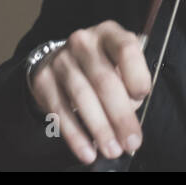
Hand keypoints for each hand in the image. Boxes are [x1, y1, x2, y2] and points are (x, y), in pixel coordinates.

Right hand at [27, 20, 151, 164]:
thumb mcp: (120, 65)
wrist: (62, 62)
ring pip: (82, 97)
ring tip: (113, 150)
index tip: (142, 97)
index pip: (126, 48)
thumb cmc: (103, 66)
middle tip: (132, 140)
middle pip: (104, 79)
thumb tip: (129, 115)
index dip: (136, 73)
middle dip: (120, 115)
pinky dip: (75, 135)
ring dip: (99, 128)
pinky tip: (87, 151)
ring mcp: (61, 59)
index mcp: (110, 33)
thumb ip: (129, 83)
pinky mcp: (43, 80)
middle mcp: (84, 41)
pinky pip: (60, 111)